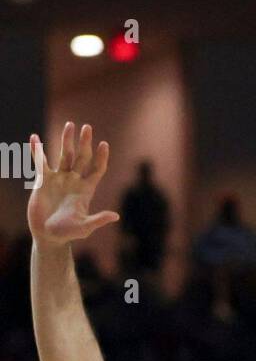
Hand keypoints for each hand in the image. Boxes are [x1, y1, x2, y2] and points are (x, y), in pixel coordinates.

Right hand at [27, 122, 119, 245]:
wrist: (48, 235)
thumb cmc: (68, 233)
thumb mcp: (84, 227)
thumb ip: (98, 220)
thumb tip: (115, 216)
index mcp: (86, 189)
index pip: (97, 169)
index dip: (101, 158)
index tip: (104, 144)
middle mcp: (74, 180)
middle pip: (81, 157)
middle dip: (84, 143)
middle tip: (87, 127)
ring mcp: (59, 179)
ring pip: (64, 155)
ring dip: (66, 141)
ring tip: (69, 125)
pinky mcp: (43, 181)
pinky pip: (41, 162)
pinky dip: (38, 151)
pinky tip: (34, 138)